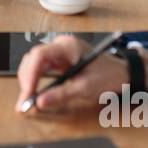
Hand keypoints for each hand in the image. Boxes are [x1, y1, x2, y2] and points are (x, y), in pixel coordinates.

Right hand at [15, 35, 133, 114]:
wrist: (123, 74)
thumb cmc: (108, 76)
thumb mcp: (85, 88)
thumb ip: (61, 95)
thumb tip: (39, 102)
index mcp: (67, 46)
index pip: (39, 56)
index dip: (30, 75)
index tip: (27, 93)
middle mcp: (60, 45)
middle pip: (33, 59)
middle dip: (27, 81)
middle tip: (25, 102)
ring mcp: (58, 52)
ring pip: (34, 64)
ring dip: (29, 82)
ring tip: (28, 100)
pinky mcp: (58, 61)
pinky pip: (41, 69)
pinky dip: (36, 81)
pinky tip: (34, 93)